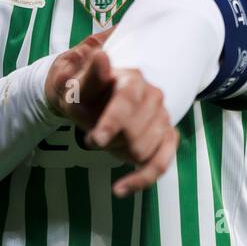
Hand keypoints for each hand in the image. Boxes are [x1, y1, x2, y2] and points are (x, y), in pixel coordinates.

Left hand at [44, 27, 178, 197]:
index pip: (126, 102)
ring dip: (119, 154)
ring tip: (107, 141)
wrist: (93, 102)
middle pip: (134, 133)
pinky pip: (161, 164)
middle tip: (92, 136)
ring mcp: (163, 117)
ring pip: (143, 151)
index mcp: (132, 79)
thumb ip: (91, 75)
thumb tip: (101, 56)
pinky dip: (141, 179)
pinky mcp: (168, 136)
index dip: (112, 123)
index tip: (96, 140)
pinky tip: (120, 189)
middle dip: (110, 141)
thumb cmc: (84, 94)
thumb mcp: (78, 85)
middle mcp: (153, 96)